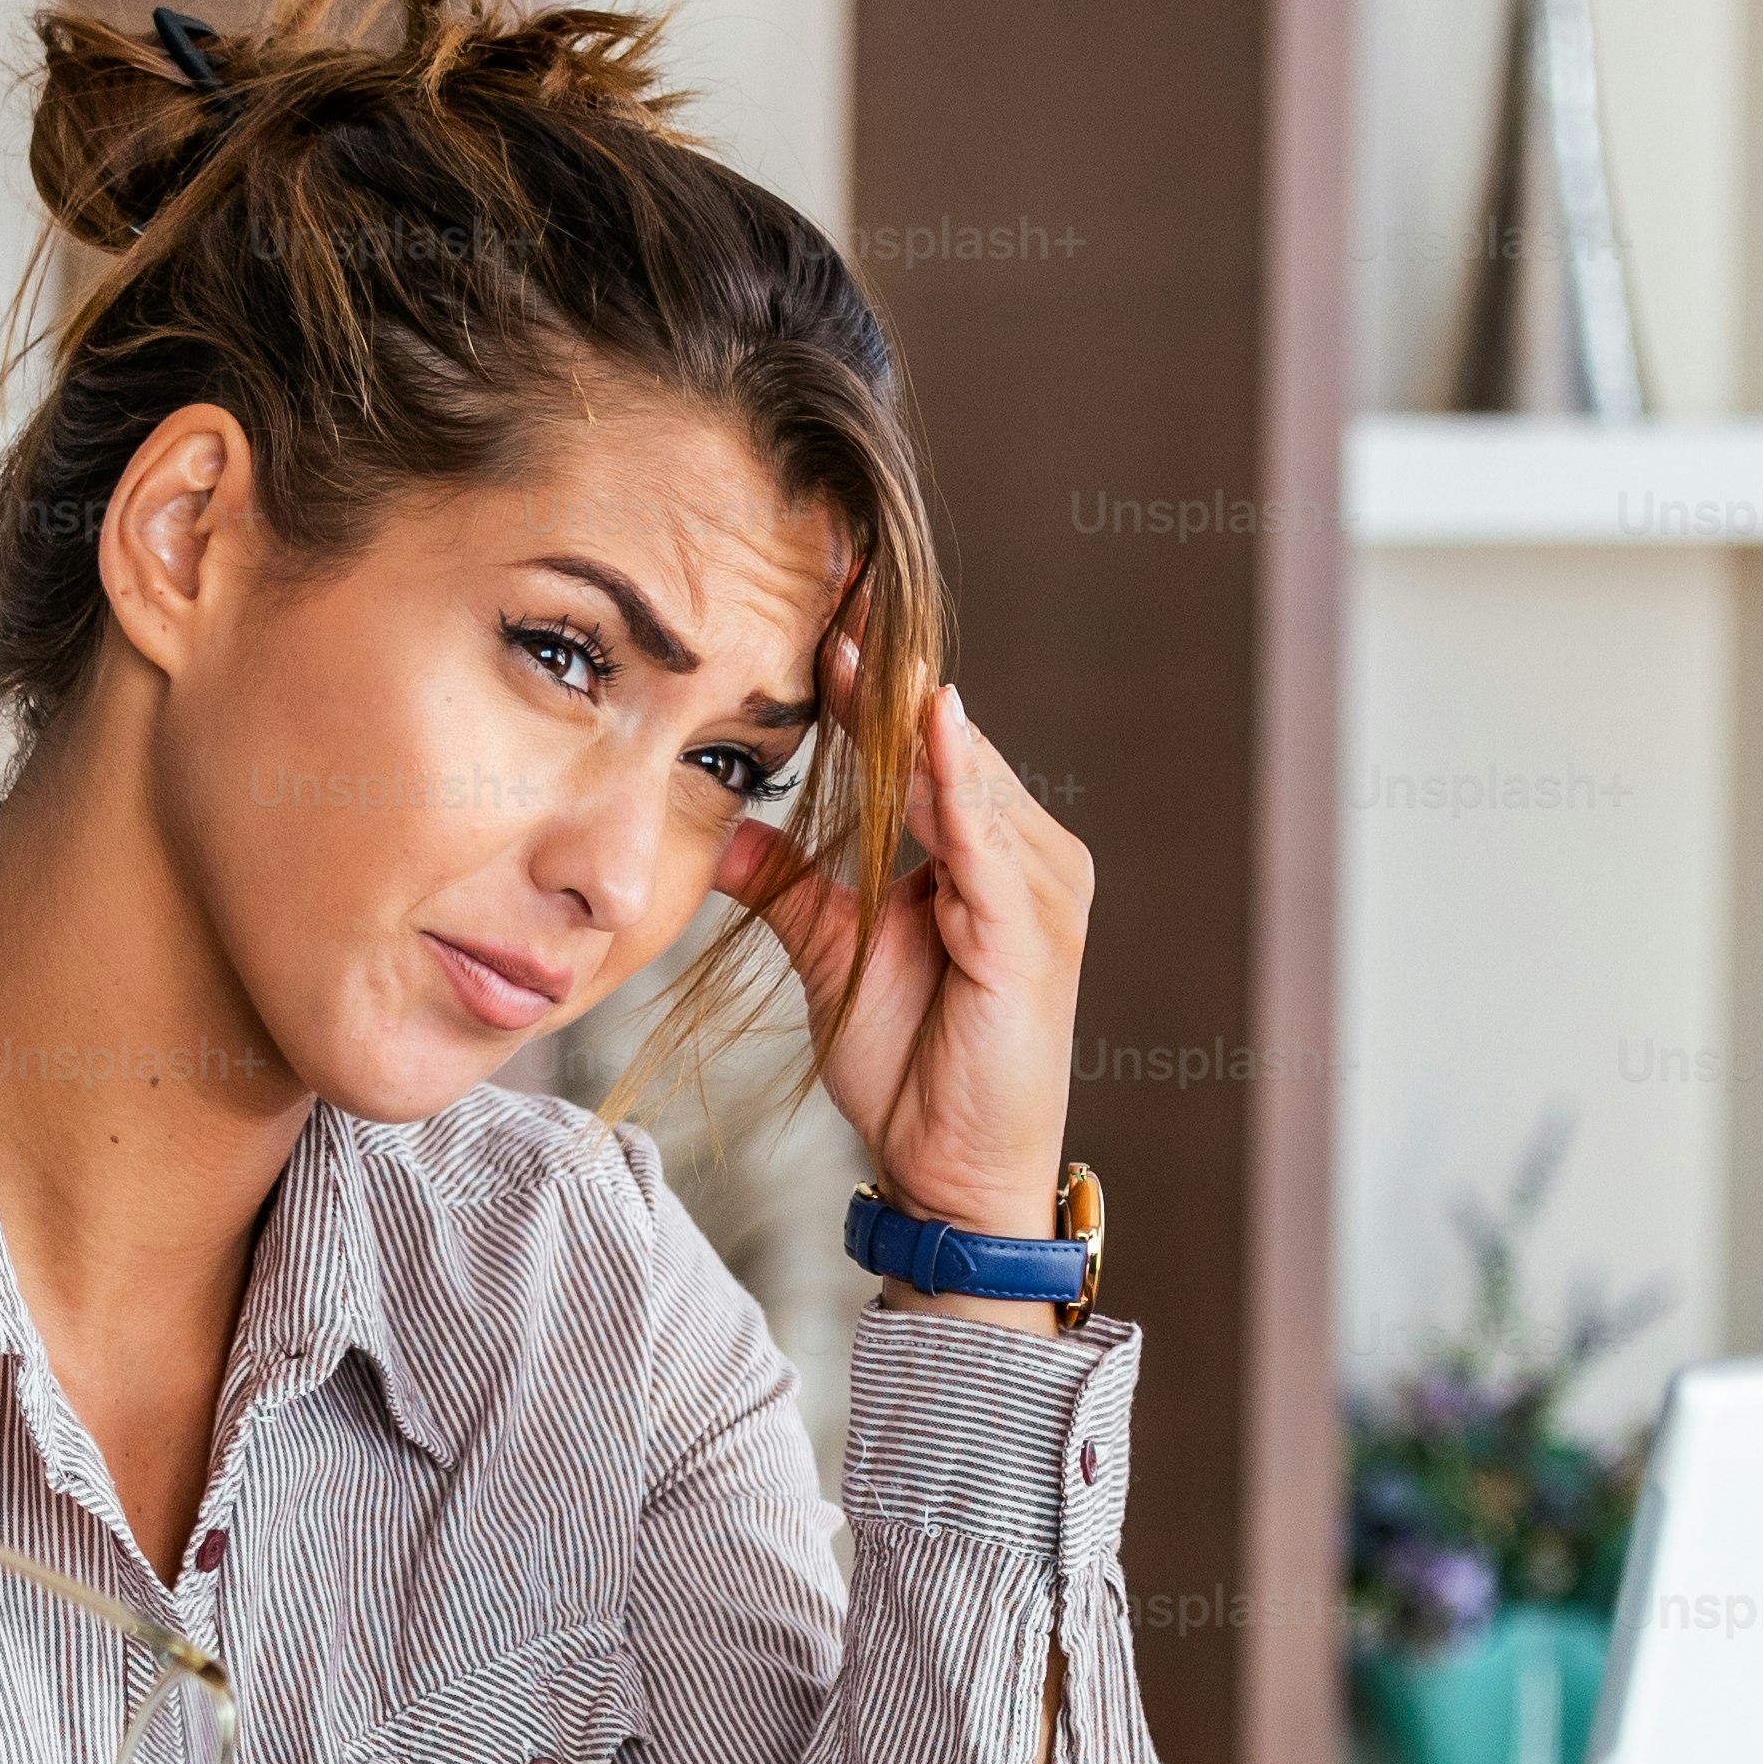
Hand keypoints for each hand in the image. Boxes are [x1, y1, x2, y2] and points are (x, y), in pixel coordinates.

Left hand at [715, 673, 1091, 1301]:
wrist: (950, 1171)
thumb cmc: (914, 1067)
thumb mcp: (835, 956)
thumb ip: (793, 890)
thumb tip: (727, 831)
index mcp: (986, 855)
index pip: (924, 749)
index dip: (873, 685)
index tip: (819, 611)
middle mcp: (1026, 859)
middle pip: (947, 747)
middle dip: (886, 676)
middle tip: (831, 592)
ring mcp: (1035, 893)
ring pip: (964, 780)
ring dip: (906, 715)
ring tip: (855, 642)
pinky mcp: (1029, 934)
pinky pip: (984, 844)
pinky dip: (956, 785)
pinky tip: (928, 728)